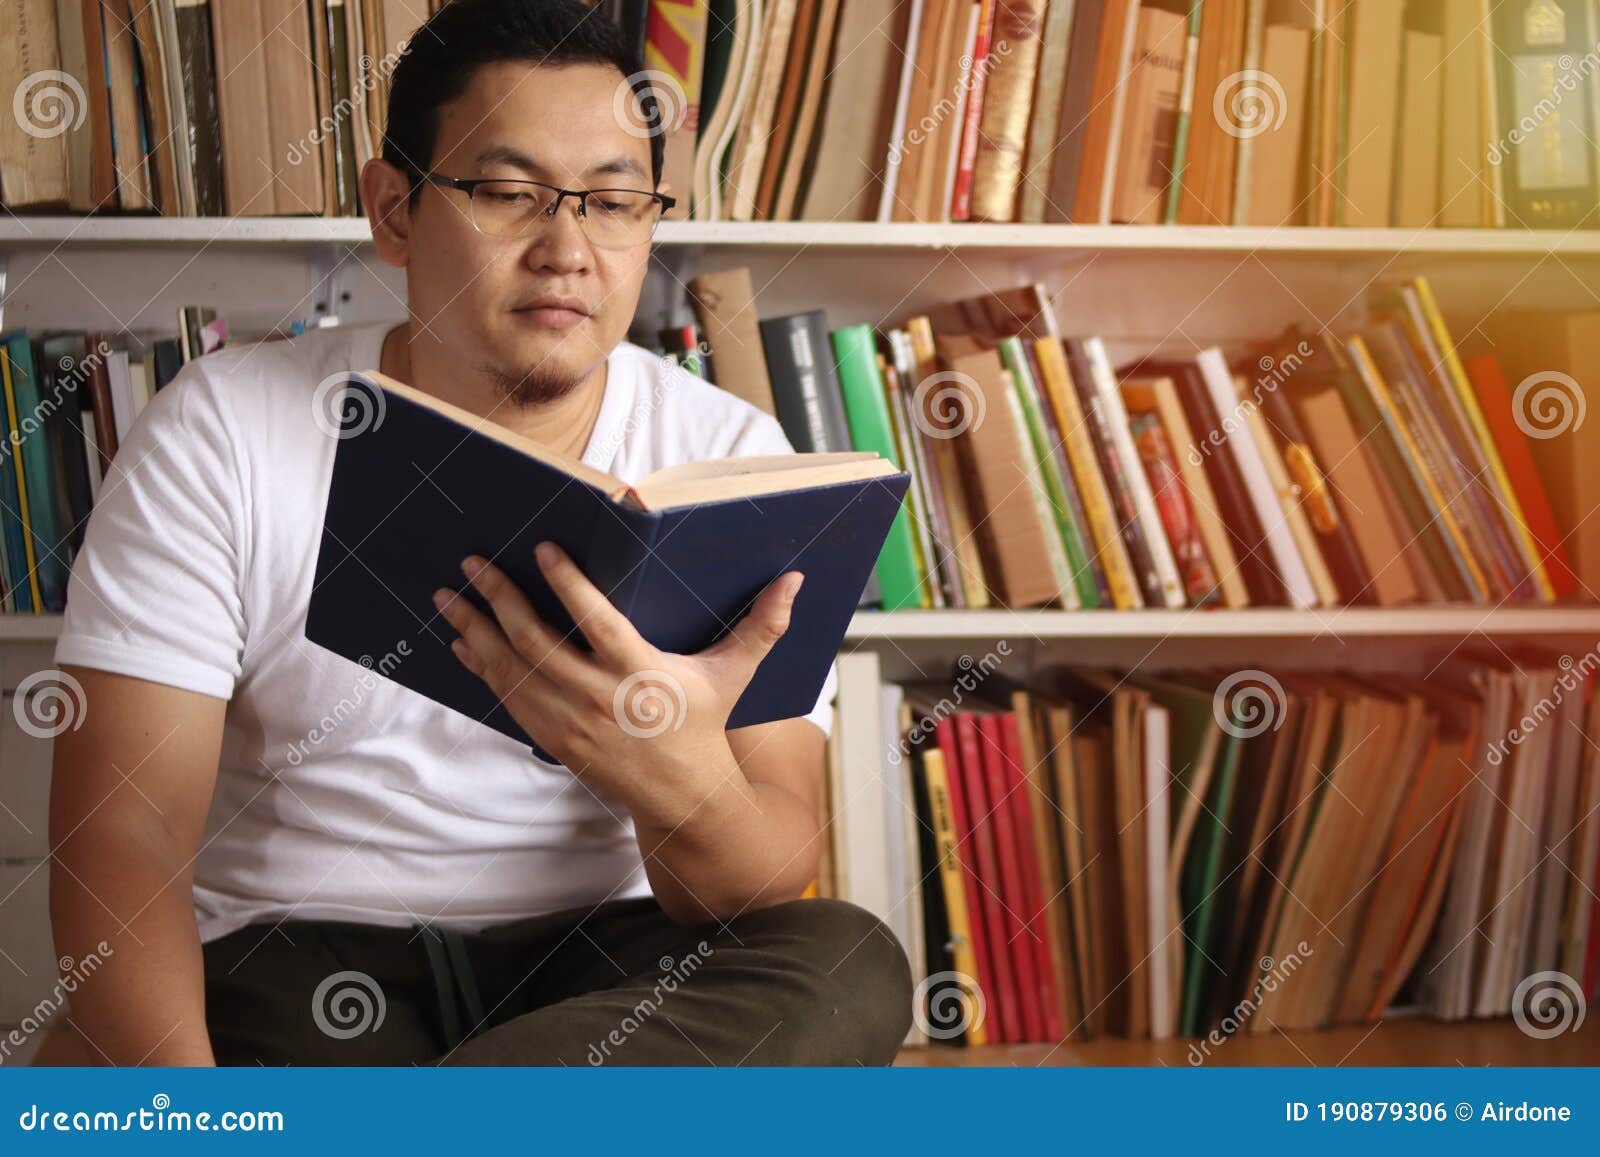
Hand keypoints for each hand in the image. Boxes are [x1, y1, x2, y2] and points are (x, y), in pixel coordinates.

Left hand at [431, 542, 803, 827]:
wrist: (681, 796)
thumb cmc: (703, 724)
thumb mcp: (732, 675)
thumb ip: (761, 626)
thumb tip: (795, 580)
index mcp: (641, 674)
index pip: (597, 623)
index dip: (568, 585)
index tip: (542, 549)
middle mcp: (598, 698)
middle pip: (537, 642)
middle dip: (499, 599)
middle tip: (472, 562)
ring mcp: (569, 722)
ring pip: (512, 669)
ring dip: (476, 629)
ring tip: (447, 596)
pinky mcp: (552, 738)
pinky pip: (508, 698)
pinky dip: (483, 668)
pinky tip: (463, 640)